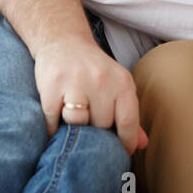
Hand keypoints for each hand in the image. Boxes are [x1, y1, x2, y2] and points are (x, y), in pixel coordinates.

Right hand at [33, 36, 148, 154]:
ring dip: (73, 126)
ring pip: (77, 123)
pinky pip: (53, 120)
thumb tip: (141, 145)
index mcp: (122, 82)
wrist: (63, 40)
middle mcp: (101, 81)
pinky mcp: (51, 86)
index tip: (119, 151)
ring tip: (72, 118)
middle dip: (95, 129)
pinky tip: (55, 121)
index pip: (128, 123)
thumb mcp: (117, 86)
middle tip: (89, 122)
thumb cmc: (94, 69)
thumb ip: (129, 115)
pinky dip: (53, 127)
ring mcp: (75, 82)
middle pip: (101, 126)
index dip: (124, 142)